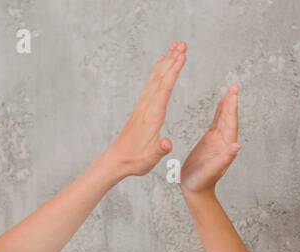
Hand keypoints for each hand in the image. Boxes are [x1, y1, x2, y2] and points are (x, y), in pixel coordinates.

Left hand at [102, 41, 185, 178]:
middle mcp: (146, 106)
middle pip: (160, 77)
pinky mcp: (141, 108)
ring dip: (166, 62)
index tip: (182, 55)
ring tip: (175, 48)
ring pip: (155, 78)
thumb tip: (168, 143)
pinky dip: (158, 72)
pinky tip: (162, 67)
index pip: (165, 88)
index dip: (174, 70)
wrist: (117, 160)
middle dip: (172, 59)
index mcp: (152, 115)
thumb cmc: (135, 159)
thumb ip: (160, 149)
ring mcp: (143, 106)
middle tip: (183, 44)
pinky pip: (151, 85)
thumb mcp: (150, 158)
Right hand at [180, 83, 240, 195]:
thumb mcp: (212, 170)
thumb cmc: (202, 182)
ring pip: (223, 118)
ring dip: (227, 104)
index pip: (230, 122)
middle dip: (231, 102)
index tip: (233, 93)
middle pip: (229, 117)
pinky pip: (216, 122)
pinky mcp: (210, 141)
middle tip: (234, 86)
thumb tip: (237, 146)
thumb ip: (225, 159)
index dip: (232, 107)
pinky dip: (219, 112)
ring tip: (230, 90)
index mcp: (225, 146)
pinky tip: (221, 104)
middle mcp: (223, 141)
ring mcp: (217, 140)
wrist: (195, 189)